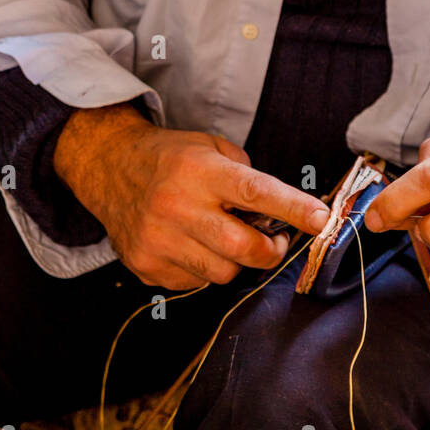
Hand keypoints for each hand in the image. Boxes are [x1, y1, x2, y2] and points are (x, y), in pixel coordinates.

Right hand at [54, 104, 329, 289]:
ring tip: (222, 236)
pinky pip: (195, 283)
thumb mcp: (209, 147)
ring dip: (235, 260)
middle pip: (244, 249)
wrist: (108, 168)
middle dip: (271, 251)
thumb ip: (246, 174)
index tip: (321, 219)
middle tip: (275, 241)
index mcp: (198, 171)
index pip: (256, 193)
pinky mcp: (146, 265)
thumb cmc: (169, 158)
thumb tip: (282, 210)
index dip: (293, 209)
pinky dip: (203, 268)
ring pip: (222, 272)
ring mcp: (158, 240)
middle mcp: (176, 206)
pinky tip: (192, 245)